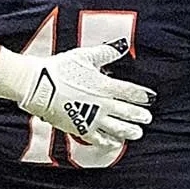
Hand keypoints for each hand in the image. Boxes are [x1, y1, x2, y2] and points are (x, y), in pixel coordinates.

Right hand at [0, 43, 152, 147]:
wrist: (38, 86)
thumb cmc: (60, 69)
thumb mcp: (85, 56)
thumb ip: (106, 52)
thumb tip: (122, 45)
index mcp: (105, 86)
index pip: (131, 92)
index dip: (143, 96)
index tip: (150, 98)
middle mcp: (102, 104)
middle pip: (128, 113)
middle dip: (140, 116)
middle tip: (147, 119)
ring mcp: (92, 118)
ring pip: (117, 129)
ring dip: (129, 131)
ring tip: (137, 133)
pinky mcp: (80, 128)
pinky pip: (99, 139)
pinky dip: (109, 142)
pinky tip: (114, 143)